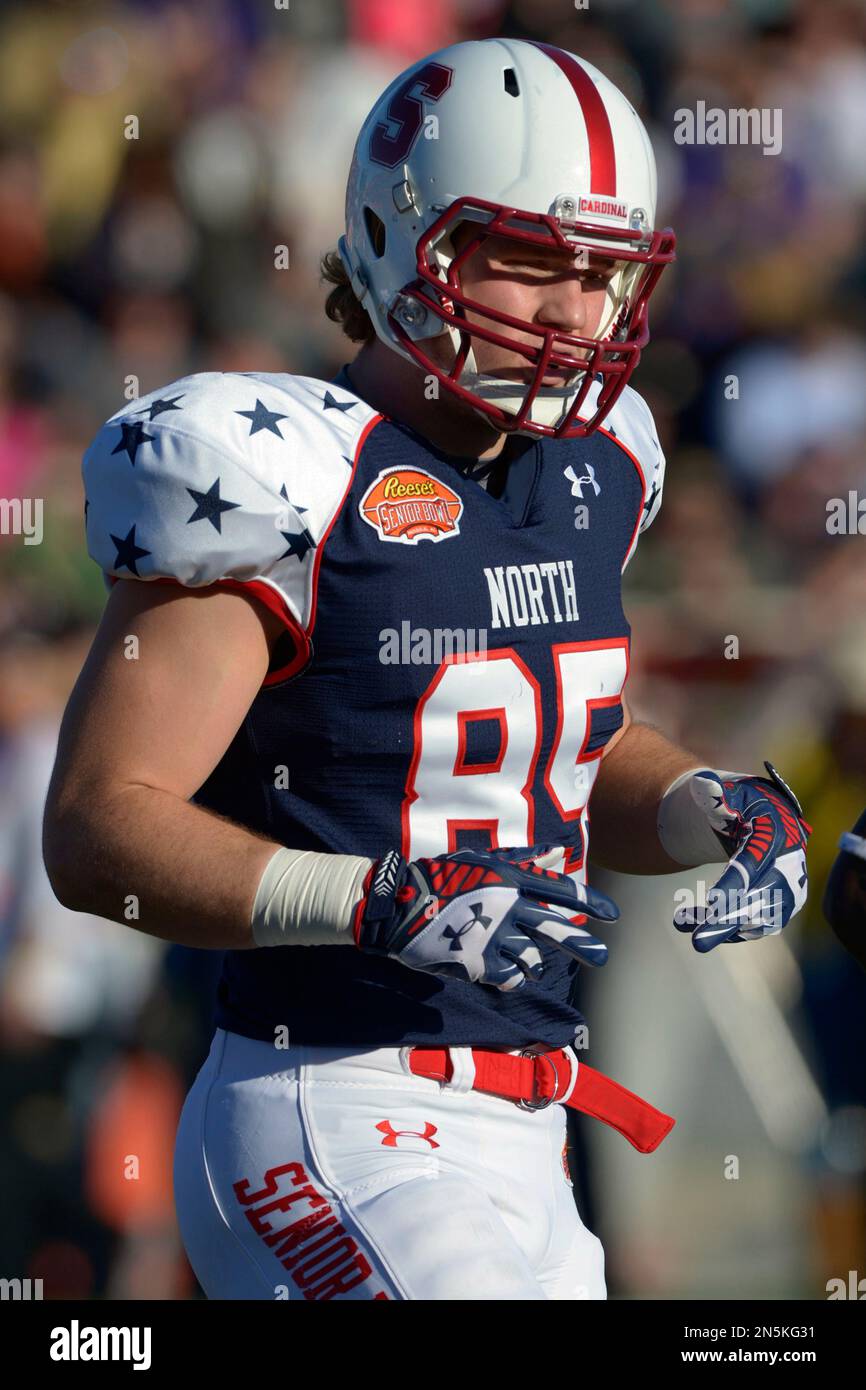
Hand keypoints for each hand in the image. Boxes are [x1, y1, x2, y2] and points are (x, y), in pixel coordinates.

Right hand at [354, 844, 618, 990]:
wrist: (398, 904)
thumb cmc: (441, 877)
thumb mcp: (482, 860)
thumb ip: (523, 859)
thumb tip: (559, 853)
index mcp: (508, 877)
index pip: (558, 889)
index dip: (589, 902)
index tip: (612, 915)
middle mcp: (506, 906)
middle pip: (555, 928)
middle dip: (582, 945)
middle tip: (602, 957)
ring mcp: (492, 936)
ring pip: (533, 958)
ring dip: (534, 963)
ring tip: (528, 963)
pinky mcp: (477, 962)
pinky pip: (510, 978)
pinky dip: (514, 978)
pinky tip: (507, 974)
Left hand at [673, 762, 809, 951]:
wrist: (772, 821)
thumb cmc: (747, 806)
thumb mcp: (732, 795)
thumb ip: (715, 794)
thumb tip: (703, 783)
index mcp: (776, 835)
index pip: (754, 862)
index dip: (735, 882)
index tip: (712, 901)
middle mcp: (788, 867)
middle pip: (758, 900)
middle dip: (727, 921)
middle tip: (697, 941)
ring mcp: (787, 891)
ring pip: (753, 919)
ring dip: (718, 927)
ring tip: (679, 921)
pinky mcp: (780, 908)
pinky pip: (751, 925)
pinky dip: (723, 928)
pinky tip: (690, 921)